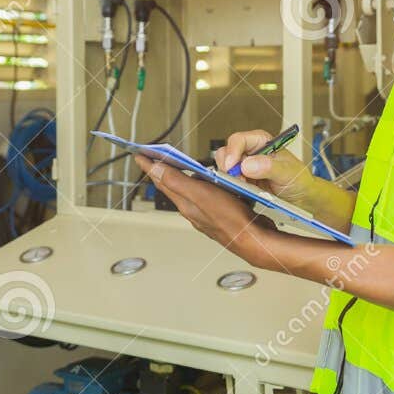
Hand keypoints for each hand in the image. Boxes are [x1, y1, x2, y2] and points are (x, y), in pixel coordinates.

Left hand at [134, 154, 280, 260]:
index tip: (140, 154)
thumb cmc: (230, 219)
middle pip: (172, 186)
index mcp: (185, 202)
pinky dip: (199, 185)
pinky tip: (206, 182)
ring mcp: (204, 212)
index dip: (150, 165)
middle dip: (162, 170)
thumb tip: (155, 170)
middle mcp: (192, 208)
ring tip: (174, 167)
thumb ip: (177, 182)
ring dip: (179, 177)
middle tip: (153, 158)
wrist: (253, 239)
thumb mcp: (201, 195)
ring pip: (187, 191)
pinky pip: (203, 195)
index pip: (161, 180)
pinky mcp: (218, 213)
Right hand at [213, 130, 312, 200]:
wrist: (302, 197)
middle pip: (226, 153)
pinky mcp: (242, 182)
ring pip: (225, 169)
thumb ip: (269, 167)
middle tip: (239, 180)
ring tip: (245, 187)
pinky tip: (243, 193)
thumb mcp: (288, 172)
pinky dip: (231, 188)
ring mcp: (244, 168)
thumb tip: (248, 164)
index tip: (232, 166)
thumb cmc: (299, 179)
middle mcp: (250, 152)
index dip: (232, 151)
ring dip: (230, 179)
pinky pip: (229, 182)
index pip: (239, 140)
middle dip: (228, 168)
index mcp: (261, 142)